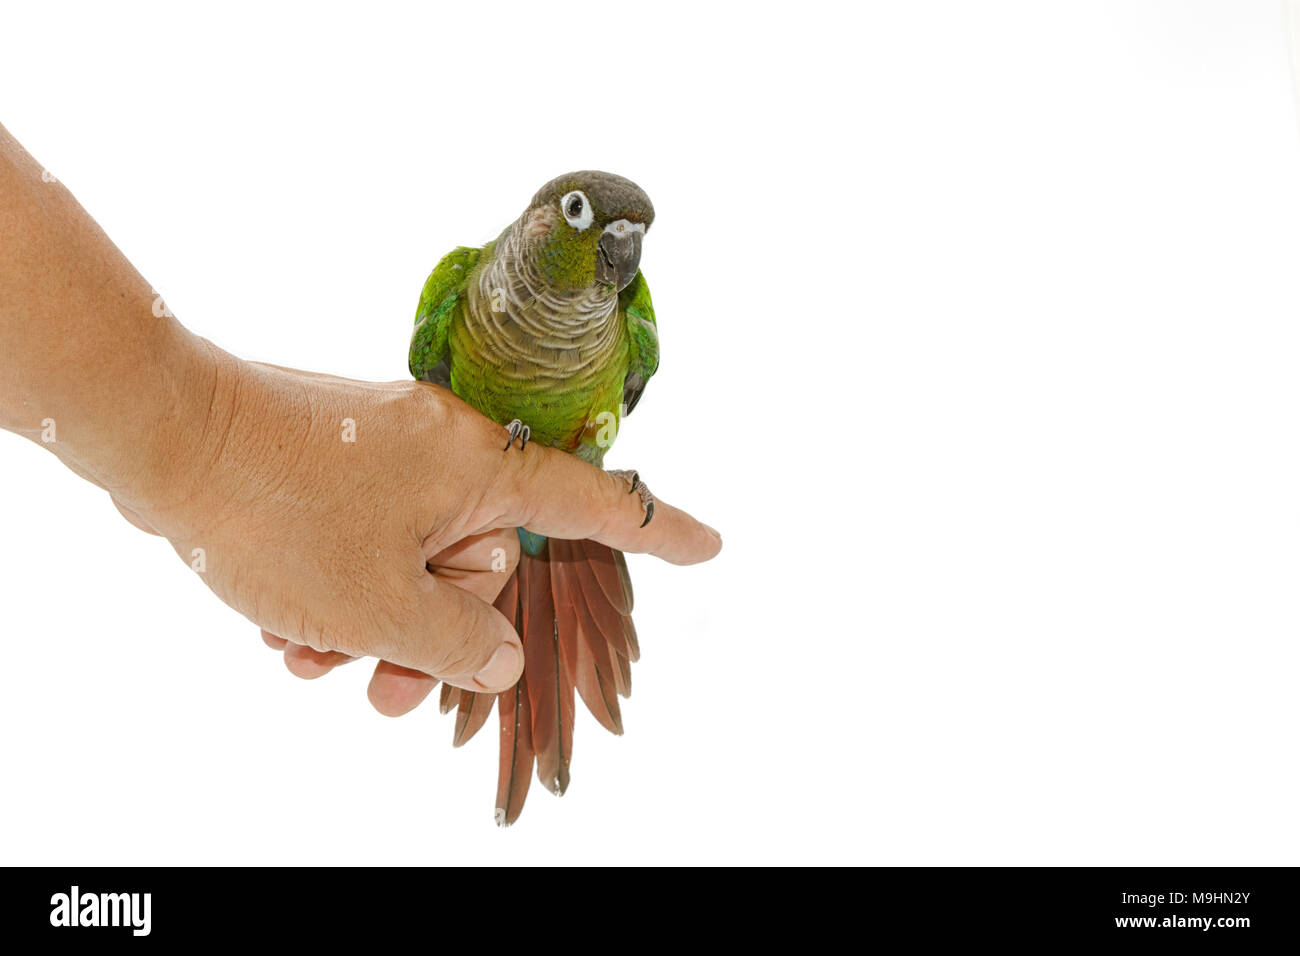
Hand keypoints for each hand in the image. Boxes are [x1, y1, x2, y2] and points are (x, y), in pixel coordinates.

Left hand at [112, 353, 721, 705]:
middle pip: (482, 564)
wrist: (160, 433)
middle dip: (431, 635)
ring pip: (414, 561)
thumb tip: (495, 658)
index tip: (712, 545)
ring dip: (371, 624)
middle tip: (377, 691)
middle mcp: (445, 452)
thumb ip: (460, 645)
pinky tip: (284, 625)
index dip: (659, 531)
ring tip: (310, 656)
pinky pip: (366, 540)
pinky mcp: (336, 463)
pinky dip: (337, 589)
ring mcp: (386, 453)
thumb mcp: (382, 607)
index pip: (593, 504)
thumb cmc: (279, 511)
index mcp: (480, 469)